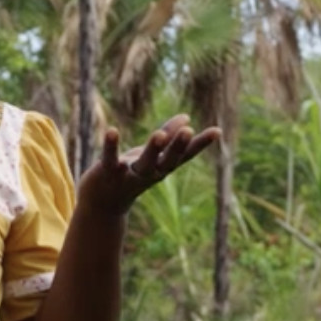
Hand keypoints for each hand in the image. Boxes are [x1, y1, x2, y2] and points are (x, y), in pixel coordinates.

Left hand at [83, 116, 220, 214]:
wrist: (103, 203)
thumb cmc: (131, 173)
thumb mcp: (151, 155)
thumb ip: (168, 136)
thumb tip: (187, 117)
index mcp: (162, 167)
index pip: (185, 155)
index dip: (200, 143)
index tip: (217, 131)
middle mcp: (150, 173)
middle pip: (167, 161)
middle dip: (177, 146)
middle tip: (188, 131)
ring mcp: (129, 175)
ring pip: (144, 163)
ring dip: (152, 149)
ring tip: (159, 134)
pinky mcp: (107, 172)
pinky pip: (110, 159)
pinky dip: (111, 146)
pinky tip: (112, 130)